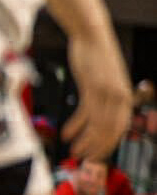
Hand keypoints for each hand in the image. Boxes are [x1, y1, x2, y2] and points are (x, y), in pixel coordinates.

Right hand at [64, 31, 131, 160]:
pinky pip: (86, 113)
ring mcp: (107, 92)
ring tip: (75, 151)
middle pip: (111, 131)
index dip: (108, 145)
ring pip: (99, 125)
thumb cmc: (96, 55)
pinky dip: (77, 126)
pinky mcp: (94, 87)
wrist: (92, 34)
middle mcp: (120, 97)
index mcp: (126, 96)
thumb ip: (104, 97)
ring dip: (86, 141)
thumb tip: (95, 116)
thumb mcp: (104, 80)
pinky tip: (68, 133)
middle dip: (98, 148)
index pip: (120, 128)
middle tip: (85, 159)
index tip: (97, 156)